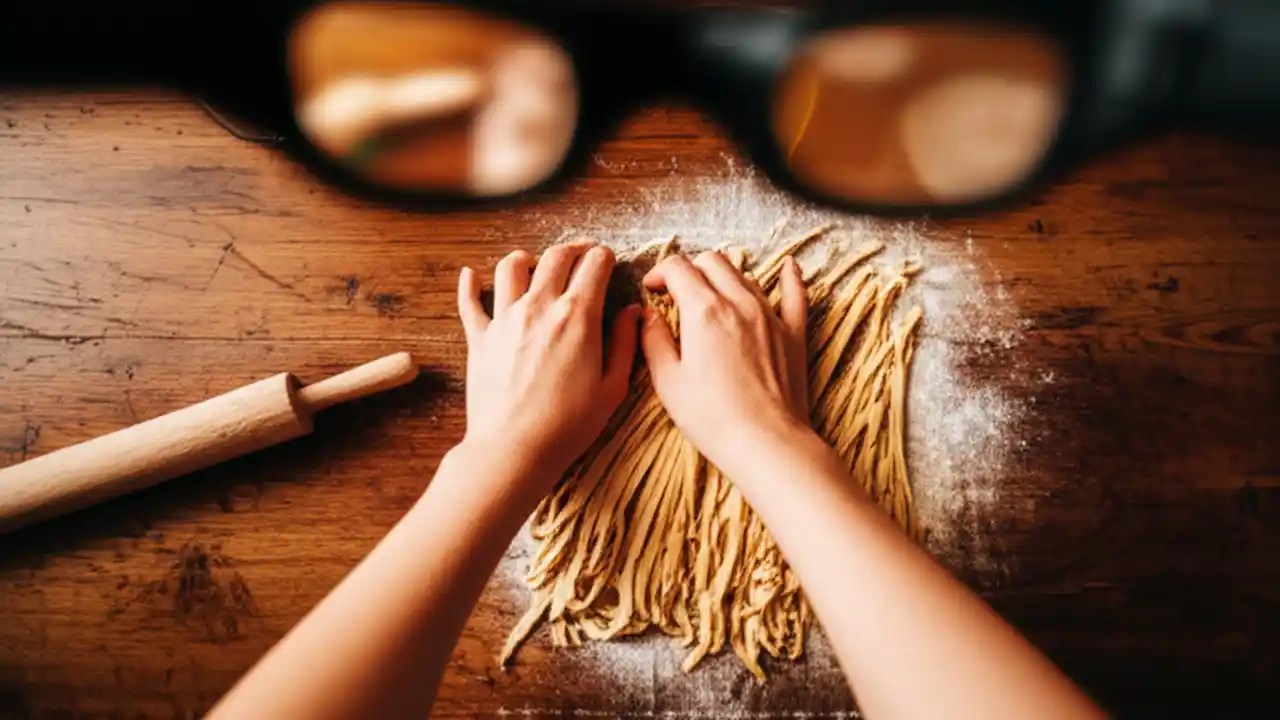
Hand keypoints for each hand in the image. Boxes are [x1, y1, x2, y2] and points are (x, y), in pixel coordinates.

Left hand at [457, 242, 640, 479]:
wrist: (514, 449)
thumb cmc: (568, 425)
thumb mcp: (612, 387)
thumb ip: (624, 343)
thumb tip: (632, 313)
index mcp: (577, 316)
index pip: (594, 264)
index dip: (605, 257)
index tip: (608, 262)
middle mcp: (539, 307)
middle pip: (555, 256)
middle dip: (573, 250)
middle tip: (581, 257)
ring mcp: (505, 319)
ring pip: (512, 267)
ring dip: (527, 259)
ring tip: (535, 266)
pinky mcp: (479, 338)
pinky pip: (469, 301)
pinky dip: (469, 283)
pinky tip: (471, 275)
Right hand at [641, 252, 811, 471]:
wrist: (767, 443)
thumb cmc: (713, 418)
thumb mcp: (668, 382)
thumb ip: (653, 340)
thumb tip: (647, 316)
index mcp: (704, 312)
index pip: (678, 268)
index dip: (659, 272)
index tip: (652, 288)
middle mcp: (739, 303)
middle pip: (713, 262)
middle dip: (690, 269)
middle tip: (677, 292)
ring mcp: (770, 316)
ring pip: (745, 275)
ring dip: (723, 277)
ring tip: (712, 295)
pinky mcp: (792, 334)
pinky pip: (795, 295)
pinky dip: (789, 278)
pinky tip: (788, 267)